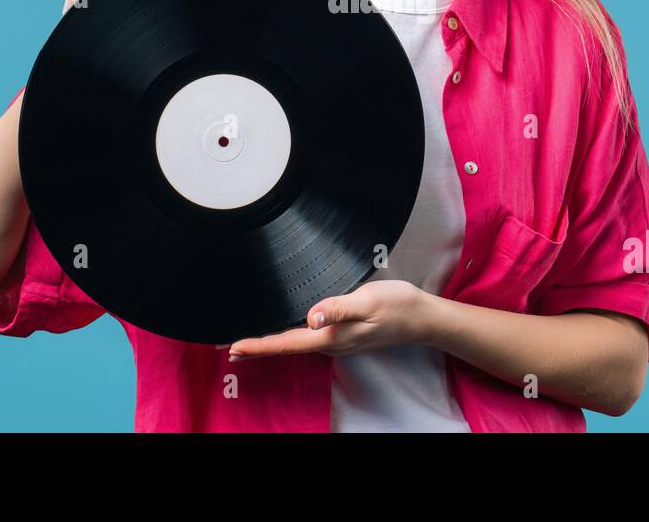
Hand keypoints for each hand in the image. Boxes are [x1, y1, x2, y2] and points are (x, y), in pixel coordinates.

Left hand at [227, 280, 429, 361]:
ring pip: (295, 344)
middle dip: (257, 348)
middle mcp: (330, 343)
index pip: (287, 343)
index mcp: (331, 336)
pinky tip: (283, 333)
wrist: (420, 317)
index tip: (234, 347)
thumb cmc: (396, 306)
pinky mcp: (342, 333)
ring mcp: (337, 340)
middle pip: (286, 347)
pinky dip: (287, 337)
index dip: (259, 345)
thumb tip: (310, 317)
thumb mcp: (367, 301)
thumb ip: (337, 308)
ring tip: (247, 343)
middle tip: (228, 348)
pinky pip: (307, 338)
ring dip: (270, 343)